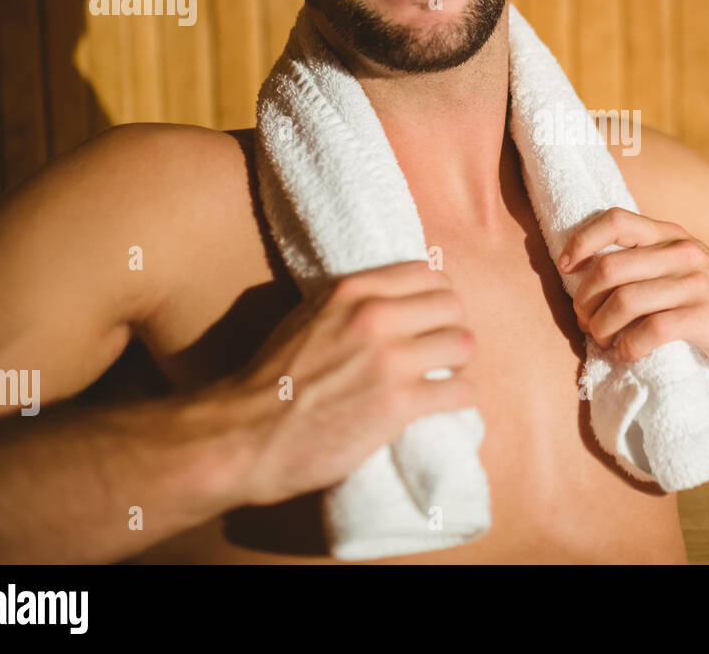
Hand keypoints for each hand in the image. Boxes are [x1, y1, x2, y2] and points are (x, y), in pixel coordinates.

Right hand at [220, 261, 476, 506]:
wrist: (244, 435)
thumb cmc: (271, 379)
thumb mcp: (308, 315)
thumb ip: (351, 303)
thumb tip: (394, 300)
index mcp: (353, 289)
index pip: (427, 273)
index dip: (434, 297)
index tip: (429, 318)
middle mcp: (376, 316)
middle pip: (453, 306)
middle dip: (451, 327)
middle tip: (439, 350)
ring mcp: (390, 360)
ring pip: (463, 344)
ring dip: (459, 363)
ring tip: (444, 376)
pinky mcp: (399, 404)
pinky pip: (460, 391)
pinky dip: (459, 397)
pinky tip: (443, 404)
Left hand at [558, 207, 708, 373]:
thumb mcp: (686, 267)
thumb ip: (649, 263)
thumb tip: (589, 279)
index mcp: (671, 236)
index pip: (616, 220)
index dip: (582, 240)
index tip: (566, 266)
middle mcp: (681, 253)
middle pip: (609, 268)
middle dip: (584, 300)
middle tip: (585, 321)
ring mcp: (694, 284)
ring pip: (623, 301)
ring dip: (602, 328)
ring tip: (604, 341)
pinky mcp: (705, 318)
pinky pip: (650, 331)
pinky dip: (629, 347)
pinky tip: (629, 355)